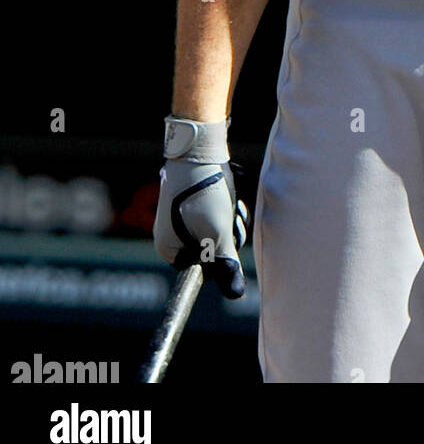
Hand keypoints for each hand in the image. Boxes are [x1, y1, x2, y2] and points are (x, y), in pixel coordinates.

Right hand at [154, 124, 248, 298]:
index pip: (201, 270)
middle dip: (227, 235)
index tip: (223, 237)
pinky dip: (226, 207)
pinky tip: (228, 194)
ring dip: (229, 220)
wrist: (199, 148)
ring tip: (228, 201)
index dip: (218, 257)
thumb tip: (236, 295)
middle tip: (227, 216)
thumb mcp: (218, 233)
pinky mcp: (195, 200)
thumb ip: (225, 264)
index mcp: (168, 248)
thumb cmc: (204, 193)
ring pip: (218, 231)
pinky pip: (217, 214)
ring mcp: (182, 216)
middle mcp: (171, 235)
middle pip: (211, 250)